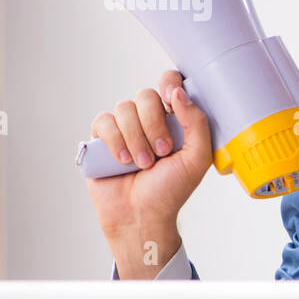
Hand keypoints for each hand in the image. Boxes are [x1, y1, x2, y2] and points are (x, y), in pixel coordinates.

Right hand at [85, 70, 213, 238]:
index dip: (169, 83)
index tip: (172, 99)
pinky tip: (122, 161)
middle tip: (162, 151)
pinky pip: (103, 121)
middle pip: (146, 95)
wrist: (141, 215)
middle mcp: (148, 120)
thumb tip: (179, 93)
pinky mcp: (102, 138)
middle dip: (154, 124)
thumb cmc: (170, 190)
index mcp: (174, 120)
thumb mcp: (197, 158)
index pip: (170, 84)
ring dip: (135, 138)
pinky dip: (114, 140)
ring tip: (143, 163)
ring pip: (124, 108)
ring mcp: (124, 128)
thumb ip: (196, 123)